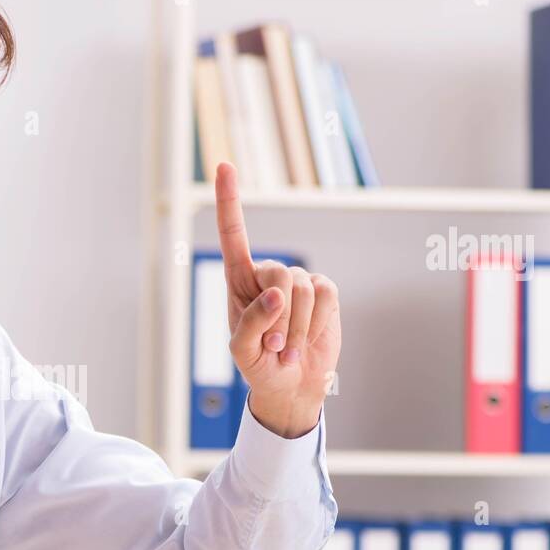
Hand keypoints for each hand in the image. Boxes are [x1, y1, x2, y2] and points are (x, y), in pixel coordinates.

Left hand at [215, 162, 340, 437]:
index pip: (233, 234)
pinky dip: (316, 323)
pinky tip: (308, 338)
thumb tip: (276, 294)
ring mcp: (298, 281)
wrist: (293, 383)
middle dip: (279, 317)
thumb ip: (251, 323)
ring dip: (297, 328)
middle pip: (279, 275)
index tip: (224, 166)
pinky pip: (325, 297)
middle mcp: (268, 274)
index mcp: (239, 280)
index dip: (229, 200)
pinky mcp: (324, 292)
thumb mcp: (242, 352)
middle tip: (274, 347)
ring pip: (303, 290)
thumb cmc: (259, 366)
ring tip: (288, 348)